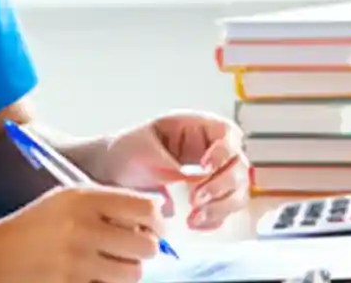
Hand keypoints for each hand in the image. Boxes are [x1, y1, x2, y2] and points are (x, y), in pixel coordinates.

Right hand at [0, 186, 166, 282]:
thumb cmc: (36, 227)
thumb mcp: (67, 200)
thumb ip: (109, 202)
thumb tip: (157, 215)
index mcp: (83, 199)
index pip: (145, 208)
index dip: (157, 221)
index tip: (154, 227)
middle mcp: (83, 228)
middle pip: (146, 246)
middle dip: (144, 249)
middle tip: (131, 249)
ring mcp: (77, 262)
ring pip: (133, 273)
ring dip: (126, 271)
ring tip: (106, 264)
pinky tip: (89, 276)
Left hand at [89, 111, 249, 230]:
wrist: (110, 173)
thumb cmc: (125, 151)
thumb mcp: (142, 149)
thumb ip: (168, 163)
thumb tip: (195, 179)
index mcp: (196, 127)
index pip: (228, 133)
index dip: (223, 151)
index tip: (203, 167)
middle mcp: (211, 149)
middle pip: (239, 165)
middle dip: (222, 185)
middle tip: (196, 198)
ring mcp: (213, 174)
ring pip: (237, 191)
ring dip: (221, 207)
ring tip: (194, 218)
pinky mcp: (209, 197)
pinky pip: (225, 210)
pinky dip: (215, 219)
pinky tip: (196, 224)